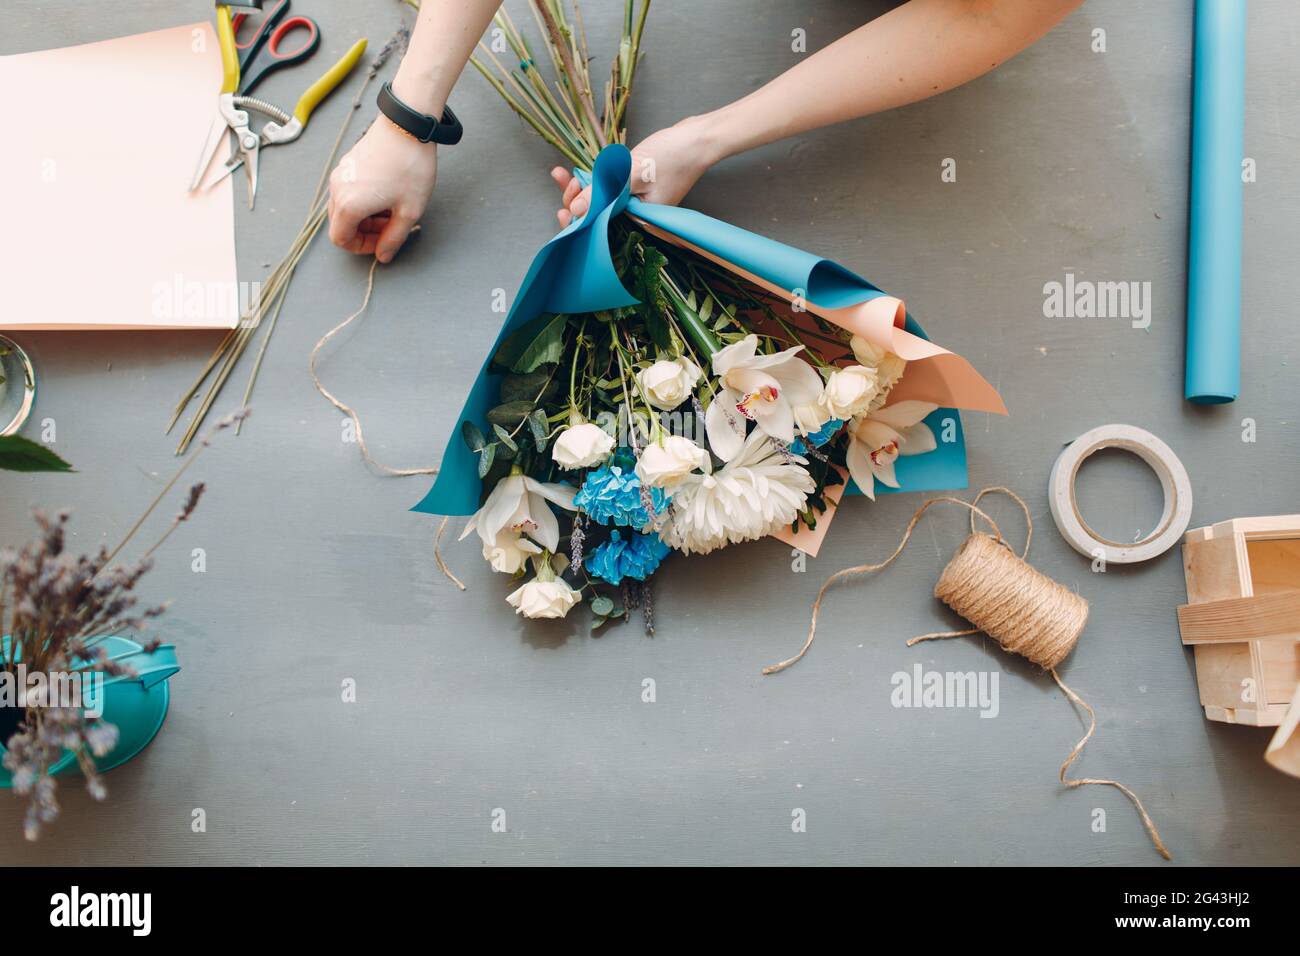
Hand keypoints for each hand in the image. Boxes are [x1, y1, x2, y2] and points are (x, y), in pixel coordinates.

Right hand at [328, 119, 437, 262]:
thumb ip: (394, 239)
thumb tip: (384, 256)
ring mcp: (340, 174)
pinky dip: (363, 200)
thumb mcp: (409, 211)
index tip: (382, 244)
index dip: (361, 247)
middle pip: (341, 224)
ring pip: (345, 207)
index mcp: (348, 205)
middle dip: (365, 232)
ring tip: (392, 209)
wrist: (407, 126)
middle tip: (391, 226)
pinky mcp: (347, 163)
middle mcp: (337, 189)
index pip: (341, 239)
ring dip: (365, 216)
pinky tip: (387, 193)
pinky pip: (348, 191)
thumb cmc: (410, 167)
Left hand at [551, 116, 718, 226]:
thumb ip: (603, 192)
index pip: (601, 229)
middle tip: (561, 179)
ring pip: (601, 201)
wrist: (697, 138)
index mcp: (639, 224)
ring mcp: (636, 202)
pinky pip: (609, 189)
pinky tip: (578, 173)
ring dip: (581, 188)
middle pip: (598, 216)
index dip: (579, 221)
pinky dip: (594, 181)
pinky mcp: (636, 188)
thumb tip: (575, 210)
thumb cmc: (672, 157)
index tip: (562, 208)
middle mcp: (637, 218)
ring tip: (563, 173)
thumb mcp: (631, 174)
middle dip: (577, 201)